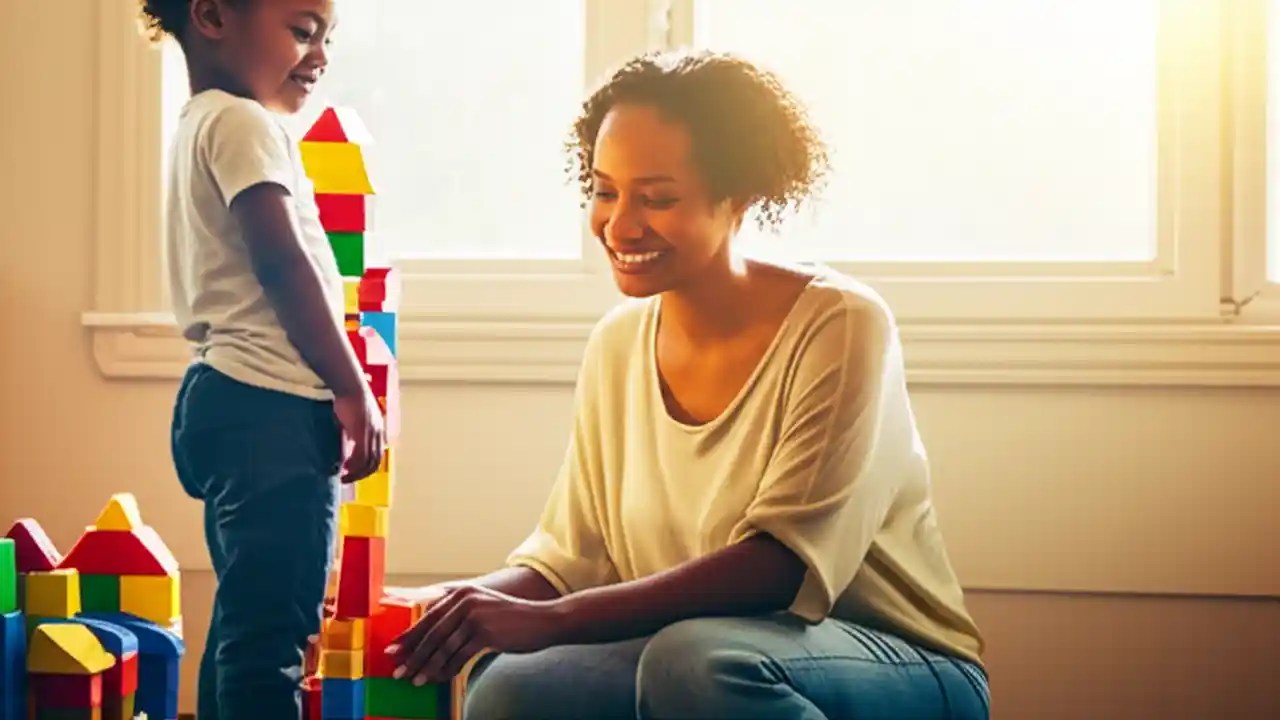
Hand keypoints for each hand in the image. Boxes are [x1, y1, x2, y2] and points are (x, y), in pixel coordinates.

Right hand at [333, 387, 383, 482]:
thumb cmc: (350, 399)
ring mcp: (371, 433)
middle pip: (374, 462)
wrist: (350, 385)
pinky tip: (344, 466)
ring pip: (367, 461)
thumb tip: (348, 446)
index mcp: (378, 430)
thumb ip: (355, 434)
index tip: (354, 472)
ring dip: (355, 472)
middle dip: (361, 474)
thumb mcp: (355, 420)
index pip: (377, 455)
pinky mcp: (362, 431)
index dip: (367, 467)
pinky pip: (360, 454)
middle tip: (348, 479)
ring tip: (344, 477)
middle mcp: (378, 433)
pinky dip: (353, 464)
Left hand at [386, 585, 569, 685]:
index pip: (428, 617)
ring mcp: (475, 615)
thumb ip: (458, 617)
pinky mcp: (485, 632)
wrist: (542, 620)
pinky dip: (447, 669)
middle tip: (398, 671)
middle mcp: (465, 600)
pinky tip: (440, 679)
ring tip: (414, 681)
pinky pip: (459, 655)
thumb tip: (430, 641)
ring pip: (443, 647)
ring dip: (427, 667)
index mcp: (461, 593)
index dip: (409, 636)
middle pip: (432, 633)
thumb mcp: (482, 609)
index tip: (393, 650)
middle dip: (413, 655)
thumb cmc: (511, 620)